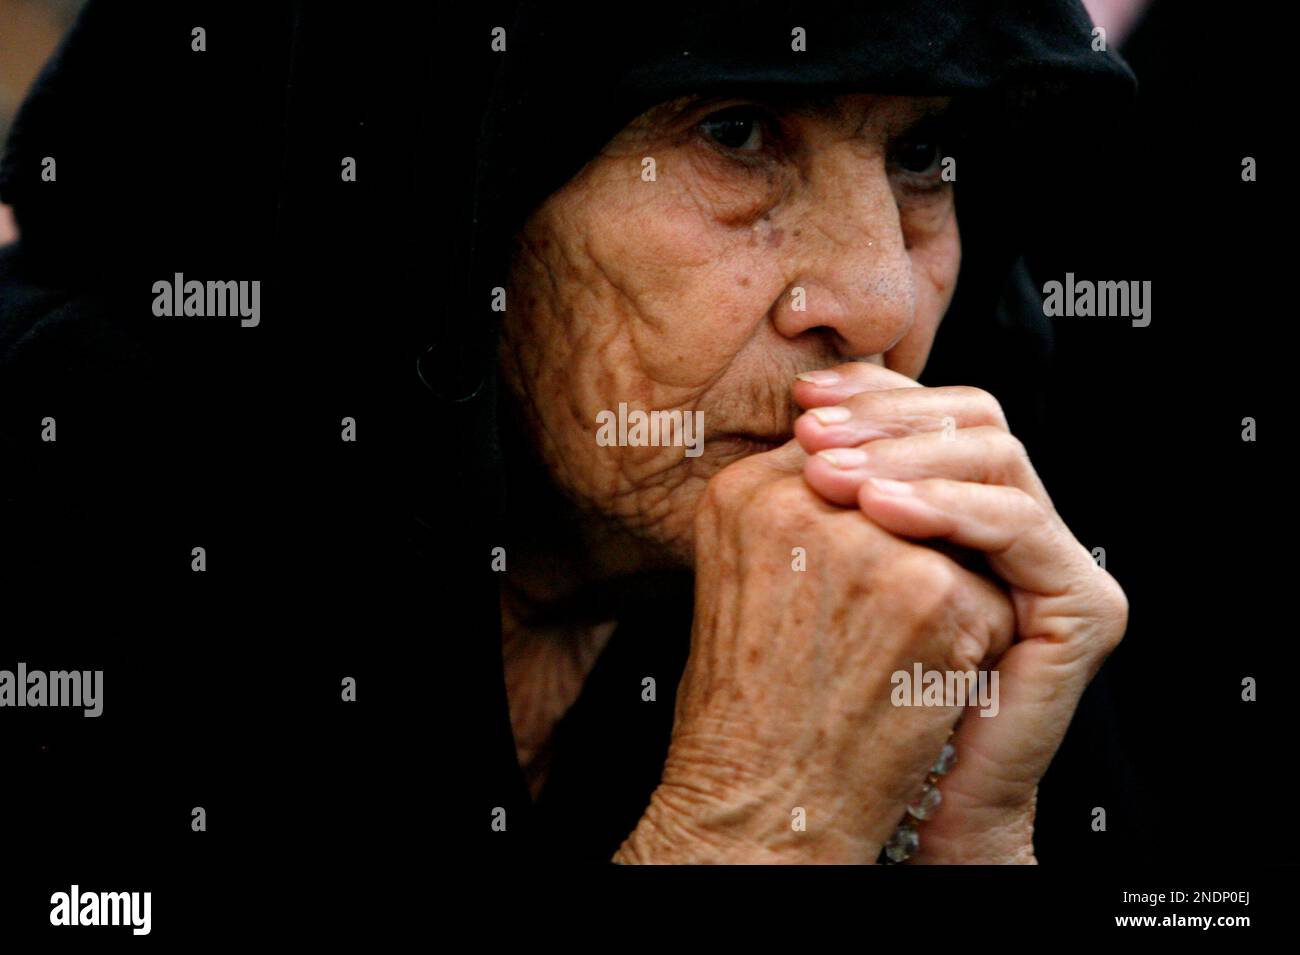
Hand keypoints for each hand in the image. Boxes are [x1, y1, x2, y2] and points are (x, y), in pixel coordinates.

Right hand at [614, 434, 1016, 862]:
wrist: (758, 806)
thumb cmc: (749, 706)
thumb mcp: (745, 580)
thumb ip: (796, 513)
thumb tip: (877, 475)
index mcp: (744, 492)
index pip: (845, 446)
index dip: (881, 482)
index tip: (883, 532)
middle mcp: (799, 499)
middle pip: (906, 476)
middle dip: (920, 530)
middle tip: (894, 605)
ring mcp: (866, 542)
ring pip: (955, 531)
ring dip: (950, 582)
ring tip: (898, 649)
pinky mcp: (930, 592)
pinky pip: (990, 590)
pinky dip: (974, 641)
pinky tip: (922, 683)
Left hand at [791, 361, 1128, 862]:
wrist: (896, 797)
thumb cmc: (843, 690)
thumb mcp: (826, 568)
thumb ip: (831, 495)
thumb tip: (793, 416)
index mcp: (962, 505)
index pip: (933, 415)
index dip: (872, 395)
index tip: (800, 398)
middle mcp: (1016, 522)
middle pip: (972, 419)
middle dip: (884, 417)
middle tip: (810, 430)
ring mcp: (1054, 560)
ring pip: (996, 456)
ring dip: (905, 455)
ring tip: (830, 474)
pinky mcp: (1083, 603)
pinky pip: (1018, 523)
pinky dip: (946, 508)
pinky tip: (878, 514)